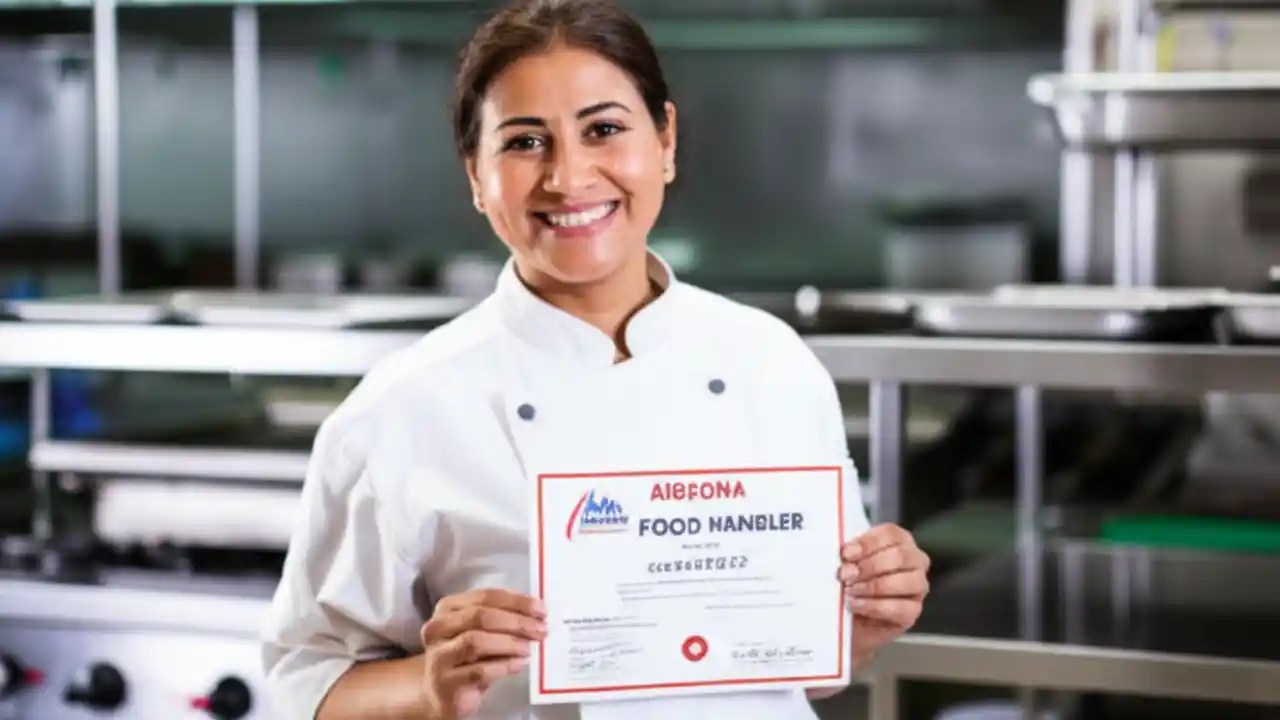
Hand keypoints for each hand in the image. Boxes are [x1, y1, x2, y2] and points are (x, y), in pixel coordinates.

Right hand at [419, 589, 546, 719]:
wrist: (442, 694)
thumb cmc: (467, 657)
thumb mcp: (481, 632)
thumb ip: (502, 619)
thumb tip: (537, 615)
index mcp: (448, 607)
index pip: (485, 596)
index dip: (516, 601)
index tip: (542, 610)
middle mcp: (437, 628)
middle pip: (481, 617)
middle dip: (516, 621)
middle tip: (541, 630)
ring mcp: (439, 655)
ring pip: (477, 641)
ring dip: (509, 643)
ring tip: (529, 648)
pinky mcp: (445, 682)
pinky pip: (479, 671)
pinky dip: (504, 666)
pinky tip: (520, 664)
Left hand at [839, 523, 929, 657]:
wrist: (851, 618)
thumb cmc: (851, 582)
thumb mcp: (848, 564)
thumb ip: (849, 556)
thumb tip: (845, 557)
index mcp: (900, 541)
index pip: (890, 534)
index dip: (867, 543)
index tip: (846, 554)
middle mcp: (915, 560)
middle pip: (898, 556)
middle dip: (867, 566)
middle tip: (845, 575)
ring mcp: (918, 586)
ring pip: (902, 582)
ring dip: (871, 587)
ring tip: (849, 591)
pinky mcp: (913, 611)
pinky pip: (898, 607)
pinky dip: (873, 606)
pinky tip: (855, 604)